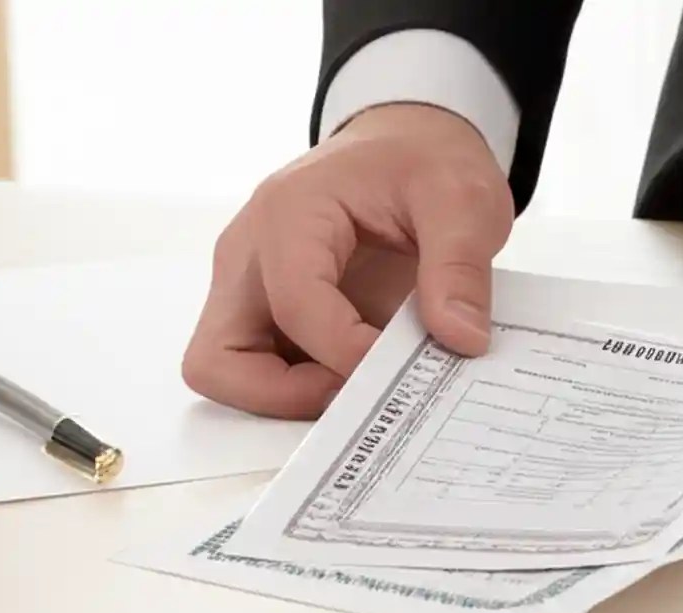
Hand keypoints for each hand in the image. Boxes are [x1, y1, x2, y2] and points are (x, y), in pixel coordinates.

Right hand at [182, 104, 513, 418]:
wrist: (408, 145)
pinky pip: (260, 368)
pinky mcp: (268, 311)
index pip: (294, 306)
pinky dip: (302, 390)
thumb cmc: (422, 162)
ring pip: (226, 370)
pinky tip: (363, 378)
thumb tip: (461, 340)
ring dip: (288, 398)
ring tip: (362, 388)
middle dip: (285, 396)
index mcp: (289, 213)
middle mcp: (249, 253)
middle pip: (219, 357)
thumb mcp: (463, 199)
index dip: (347, 354)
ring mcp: (250, 286)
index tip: (407, 369)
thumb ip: (460, 266)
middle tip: (359, 392)